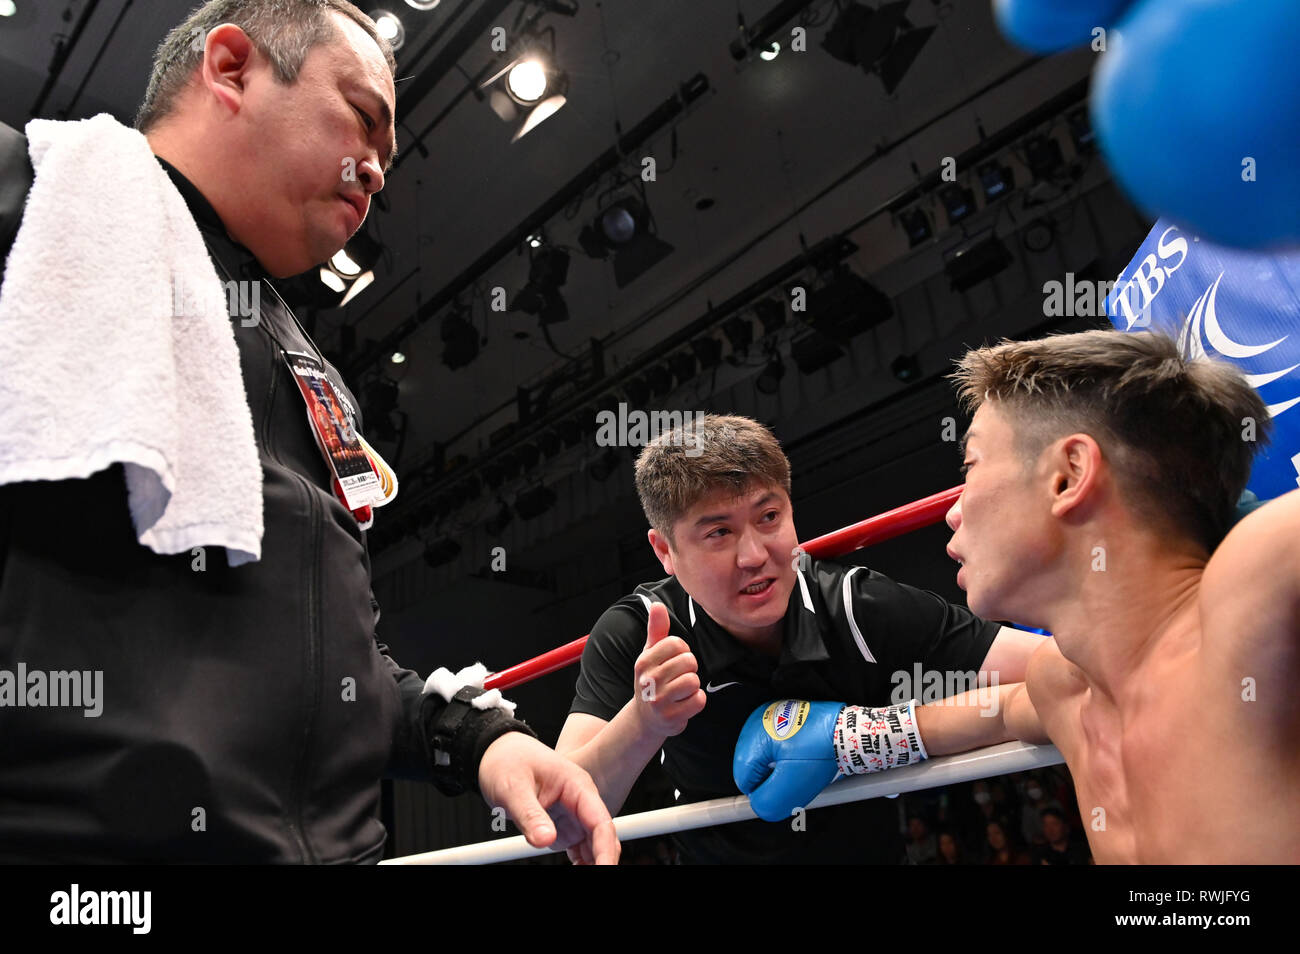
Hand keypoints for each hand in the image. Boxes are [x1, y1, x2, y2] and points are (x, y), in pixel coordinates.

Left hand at [478, 732, 619, 864]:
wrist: (497, 755)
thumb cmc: (508, 761)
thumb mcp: (513, 787)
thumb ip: (530, 814)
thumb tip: (545, 841)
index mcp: (577, 785)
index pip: (600, 821)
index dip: (605, 849)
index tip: (605, 868)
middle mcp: (580, 801)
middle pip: (602, 836)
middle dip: (603, 859)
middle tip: (593, 875)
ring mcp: (573, 815)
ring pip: (594, 845)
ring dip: (593, 862)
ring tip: (582, 872)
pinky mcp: (563, 826)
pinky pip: (580, 848)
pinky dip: (582, 862)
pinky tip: (578, 869)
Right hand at [631, 601, 705, 737]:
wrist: (646, 719)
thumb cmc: (652, 680)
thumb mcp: (650, 654)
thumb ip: (656, 629)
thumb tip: (657, 605)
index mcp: (644, 661)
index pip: (677, 644)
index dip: (682, 651)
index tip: (674, 661)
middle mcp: (649, 680)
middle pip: (689, 662)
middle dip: (689, 669)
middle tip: (678, 678)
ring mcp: (659, 701)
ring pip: (694, 681)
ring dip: (692, 686)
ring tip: (680, 691)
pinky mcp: (671, 717)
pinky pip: (698, 701)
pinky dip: (695, 702)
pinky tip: (683, 704)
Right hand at [732, 699, 843, 821]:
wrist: (848, 731)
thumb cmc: (822, 752)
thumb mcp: (792, 785)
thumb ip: (766, 801)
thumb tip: (758, 805)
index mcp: (753, 736)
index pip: (743, 778)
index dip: (764, 790)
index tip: (785, 788)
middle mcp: (756, 721)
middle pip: (753, 767)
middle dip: (772, 778)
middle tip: (796, 776)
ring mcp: (770, 715)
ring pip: (765, 758)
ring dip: (780, 768)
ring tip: (803, 764)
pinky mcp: (783, 716)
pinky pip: (776, 745)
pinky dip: (788, 755)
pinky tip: (805, 755)